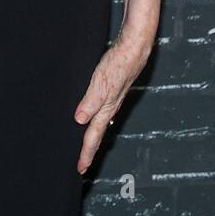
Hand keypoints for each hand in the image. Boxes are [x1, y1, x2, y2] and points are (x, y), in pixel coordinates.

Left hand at [74, 25, 154, 173]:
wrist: (135, 46)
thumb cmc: (119, 62)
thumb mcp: (102, 81)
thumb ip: (91, 100)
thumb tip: (79, 120)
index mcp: (107, 108)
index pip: (94, 136)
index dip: (86, 152)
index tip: (80, 169)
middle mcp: (109, 107)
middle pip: (97, 134)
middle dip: (89, 150)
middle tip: (82, 165)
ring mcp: (111, 99)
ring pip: (99, 123)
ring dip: (91, 136)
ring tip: (84, 147)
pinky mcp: (111, 89)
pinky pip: (100, 111)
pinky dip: (94, 119)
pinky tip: (89, 117)